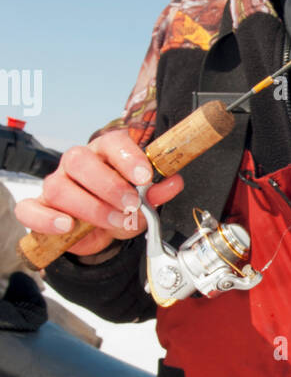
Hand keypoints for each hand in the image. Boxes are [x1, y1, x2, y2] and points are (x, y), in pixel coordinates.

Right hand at [14, 129, 183, 255]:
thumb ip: (157, 193)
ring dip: (90, 207)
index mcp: (104, 154)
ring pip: (60, 186)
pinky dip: (47, 219)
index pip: (112, 142)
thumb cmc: (119, 208)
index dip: (128, 157)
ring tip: (113, 221)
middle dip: (108, 185)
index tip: (144, 176)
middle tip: (130, 204)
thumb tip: (174, 182)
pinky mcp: (38, 208)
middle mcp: (76, 164)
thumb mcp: (142, 204)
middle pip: (80, 161)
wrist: (98, 234)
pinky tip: (67, 225)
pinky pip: (31, 209)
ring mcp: (55, 184)